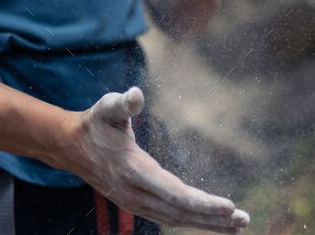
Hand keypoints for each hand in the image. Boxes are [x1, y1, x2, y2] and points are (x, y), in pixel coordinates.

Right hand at [68, 87, 249, 233]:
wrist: (71, 148)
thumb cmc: (95, 124)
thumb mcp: (106, 107)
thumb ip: (123, 102)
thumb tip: (136, 94)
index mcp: (132, 169)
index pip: (172, 191)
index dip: (200, 202)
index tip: (228, 206)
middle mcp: (134, 192)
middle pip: (178, 211)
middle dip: (212, 218)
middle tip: (243, 220)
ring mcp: (134, 202)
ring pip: (175, 219)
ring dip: (206, 224)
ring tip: (237, 225)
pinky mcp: (136, 204)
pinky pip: (168, 217)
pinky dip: (191, 221)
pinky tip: (211, 222)